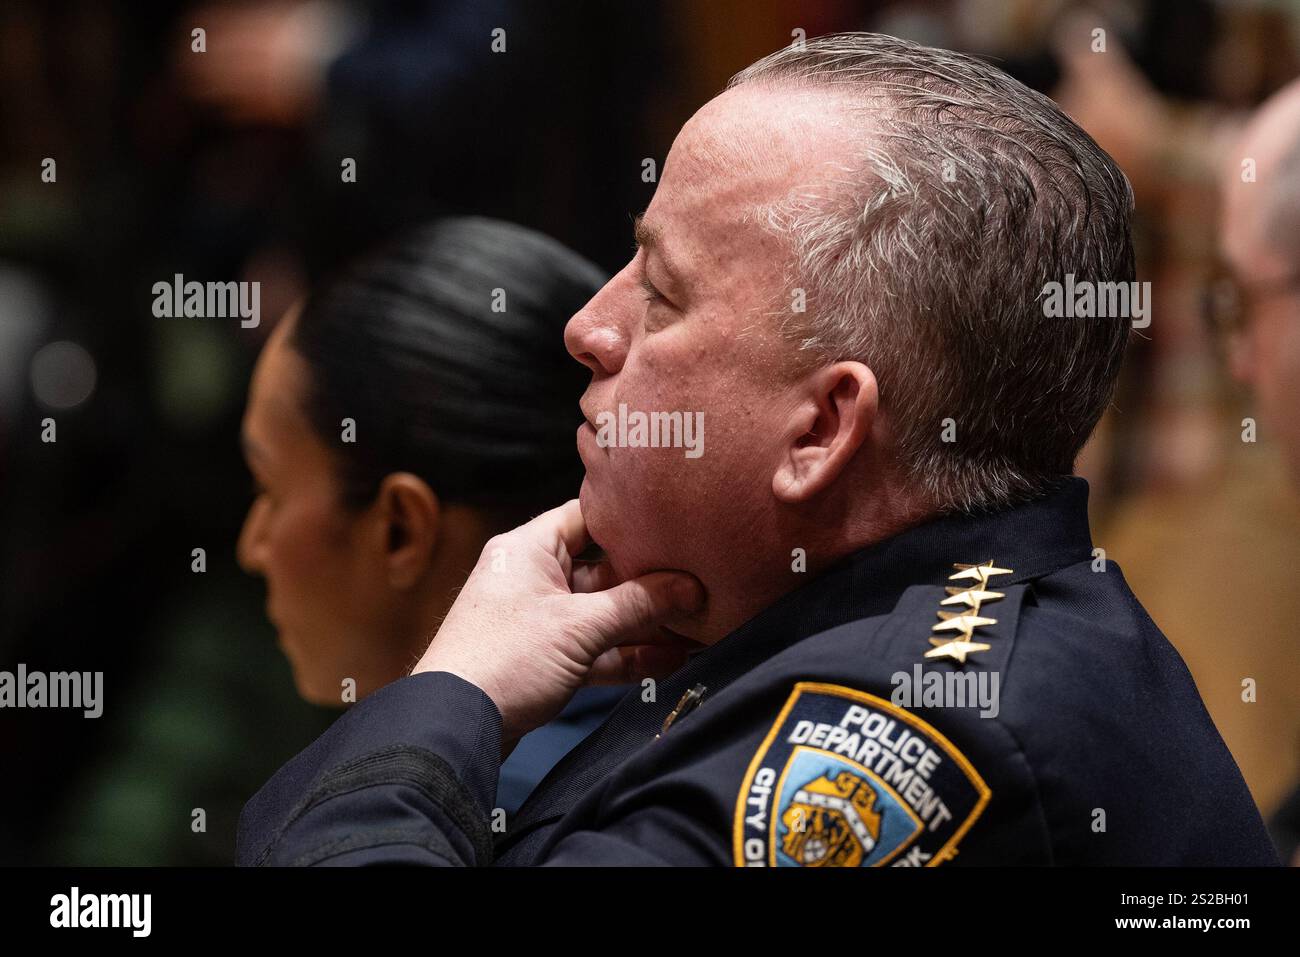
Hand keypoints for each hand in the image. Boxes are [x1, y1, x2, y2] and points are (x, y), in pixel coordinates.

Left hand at [412, 500, 704, 743]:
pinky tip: (670, 661)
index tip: (674, 523)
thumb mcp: (580, 626)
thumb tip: (691, 587)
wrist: (453, 725)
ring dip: (645, 624)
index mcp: (529, 548)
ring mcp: (537, 619)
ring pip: (601, 613)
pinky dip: (626, 654)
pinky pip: (593, 647)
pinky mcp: (542, 658)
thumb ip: (639, 604)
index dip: (631, 518)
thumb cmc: (506, 658)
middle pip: (602, 569)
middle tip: (700, 586)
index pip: (587, 515)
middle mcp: (532, 577)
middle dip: (651, 583)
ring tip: (698, 629)